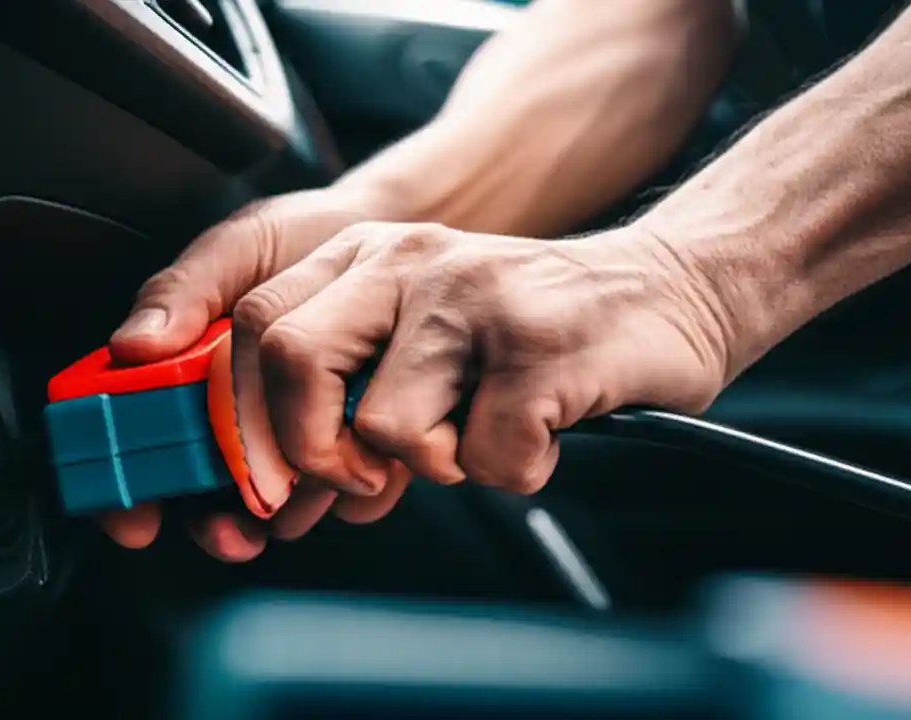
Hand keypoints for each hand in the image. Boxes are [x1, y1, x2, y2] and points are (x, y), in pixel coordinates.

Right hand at [102, 185, 412, 560]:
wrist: (388, 232)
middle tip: (238, 533)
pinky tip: (365, 472)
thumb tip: (131, 345)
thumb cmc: (302, 239)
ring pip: (265, 508)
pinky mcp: (337, 444)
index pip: (129, 445)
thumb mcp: (239, 248)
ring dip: (285, 514)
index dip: (123, 492)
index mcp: (177, 372)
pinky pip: (334, 494)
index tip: (138, 520)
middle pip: (195, 497)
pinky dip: (345, 496)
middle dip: (214, 524)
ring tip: (318, 485)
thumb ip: (184, 290)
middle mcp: (220, 413)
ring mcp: (279, 436)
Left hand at [230, 221, 729, 499]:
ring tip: (479, 434)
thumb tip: (282, 503)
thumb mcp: (422, 344)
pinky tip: (539, 436)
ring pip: (387, 426)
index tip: (260, 484)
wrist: (669, 291)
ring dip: (433, 463)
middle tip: (360, 480)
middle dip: (310, 450)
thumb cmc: (533, 336)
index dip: (241, 419)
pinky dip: (513, 471)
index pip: (257, 324)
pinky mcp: (539, 343)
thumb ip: (349, 406)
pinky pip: (486, 456)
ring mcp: (474, 296)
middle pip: (292, 357)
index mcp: (365, 256)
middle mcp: (408, 259)